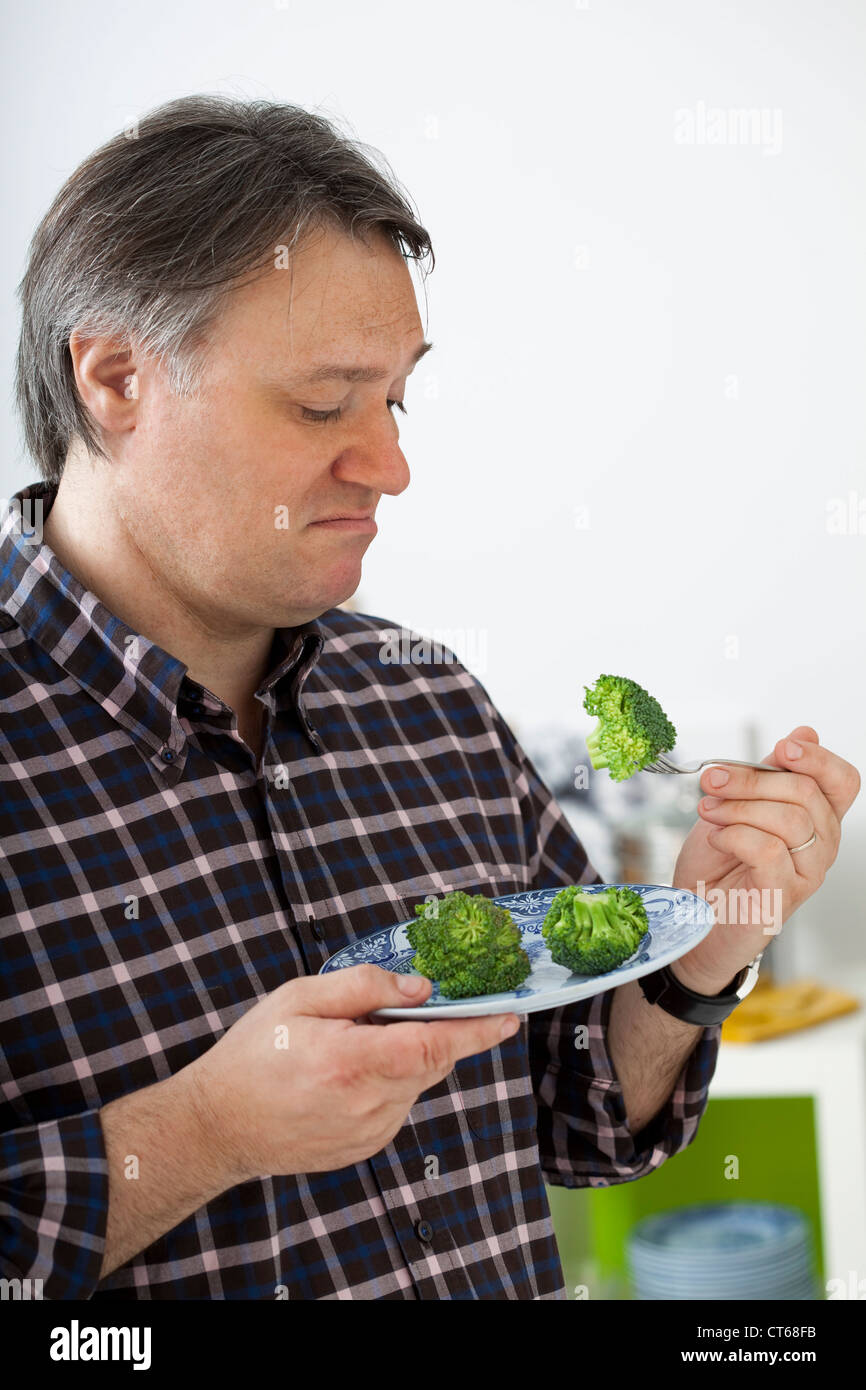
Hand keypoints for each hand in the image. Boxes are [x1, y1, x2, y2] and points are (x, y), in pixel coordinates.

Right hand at [183, 963, 518, 1183]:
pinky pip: (398, 1105)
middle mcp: (368, 1104)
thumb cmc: (253, 1054)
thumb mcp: (299, 998)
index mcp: (351, 1062)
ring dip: (404, 1057)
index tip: (509, 1016)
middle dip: (430, 1031)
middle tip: (389, 1012)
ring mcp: (368, 1133)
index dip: (477, 1030)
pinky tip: (344, 1075)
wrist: (217, 1126)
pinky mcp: (364, 1148)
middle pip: (431, 1061)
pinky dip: (388, 1082)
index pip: (434, 1044)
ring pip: (416, 1083)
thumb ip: (364, 986)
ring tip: (349, 1047)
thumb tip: (419, 988)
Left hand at [671, 727, 859, 993]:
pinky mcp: (782, 896)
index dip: (817, 758)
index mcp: (816, 818)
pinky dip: (734, 836)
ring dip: (737, 807)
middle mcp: (821, 845)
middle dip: (752, 779)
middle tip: (712, 780)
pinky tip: (715, 839)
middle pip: (806, 793)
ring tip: (707, 810)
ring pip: (788, 819)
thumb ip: (767, 774)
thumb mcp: (737, 806)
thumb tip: (804, 733)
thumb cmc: (716, 864)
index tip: (779, 748)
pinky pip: (768, 850)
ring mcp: (806, 873)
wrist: (692, 917)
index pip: (842, 781)